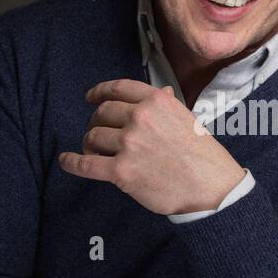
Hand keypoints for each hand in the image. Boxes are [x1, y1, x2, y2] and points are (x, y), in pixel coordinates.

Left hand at [57, 79, 246, 215]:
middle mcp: (140, 118)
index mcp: (156, 101)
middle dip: (96, 122)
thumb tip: (162, 92)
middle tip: (98, 132)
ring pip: (93, 137)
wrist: (211, 188)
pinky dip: (72, 162)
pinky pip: (86, 164)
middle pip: (102, 113)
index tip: (91, 98)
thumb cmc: (203, 155)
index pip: (118, 89)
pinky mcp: (121, 172)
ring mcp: (129, 145)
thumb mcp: (187, 119)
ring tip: (94, 151)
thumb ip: (167, 105)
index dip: (100, 92)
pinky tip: (66, 160)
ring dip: (89, 143)